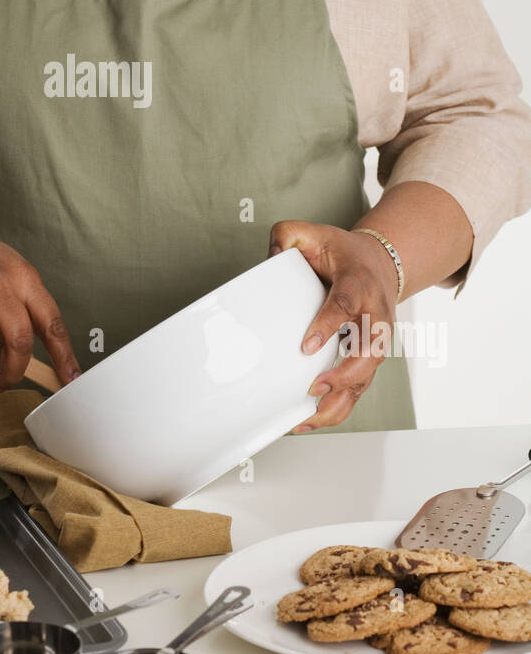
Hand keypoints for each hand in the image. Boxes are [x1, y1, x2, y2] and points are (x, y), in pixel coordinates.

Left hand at [268, 220, 399, 431]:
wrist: (381, 263)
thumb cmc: (344, 253)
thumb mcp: (314, 233)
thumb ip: (288, 236)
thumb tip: (271, 256)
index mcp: (360, 283)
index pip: (347, 304)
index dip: (328, 325)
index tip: (307, 346)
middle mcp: (374, 316)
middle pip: (370, 351)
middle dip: (344, 375)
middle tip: (314, 387)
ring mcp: (376, 341)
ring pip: (367, 378)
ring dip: (340, 401)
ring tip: (309, 417)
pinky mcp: (370, 358)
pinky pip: (358, 388)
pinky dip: (338, 408)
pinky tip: (311, 420)